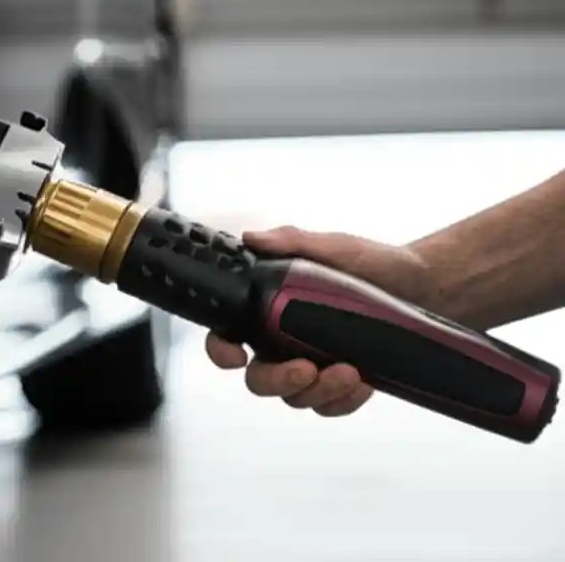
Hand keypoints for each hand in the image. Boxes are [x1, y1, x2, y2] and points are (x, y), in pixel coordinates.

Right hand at [205, 226, 435, 416]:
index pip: (228, 334)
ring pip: (295, 398)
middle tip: (306, 370)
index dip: (221, 350)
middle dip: (278, 381)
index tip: (236, 356)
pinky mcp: (339, 383)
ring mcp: (310, 365)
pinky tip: (363, 382)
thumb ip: (291, 242)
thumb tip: (253, 238)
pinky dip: (343, 400)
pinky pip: (330, 407)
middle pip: (259, 379)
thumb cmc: (373, 264)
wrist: (425, 285)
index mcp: (268, 309)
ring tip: (349, 371)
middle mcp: (281, 342)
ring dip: (319, 391)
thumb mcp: (333, 247)